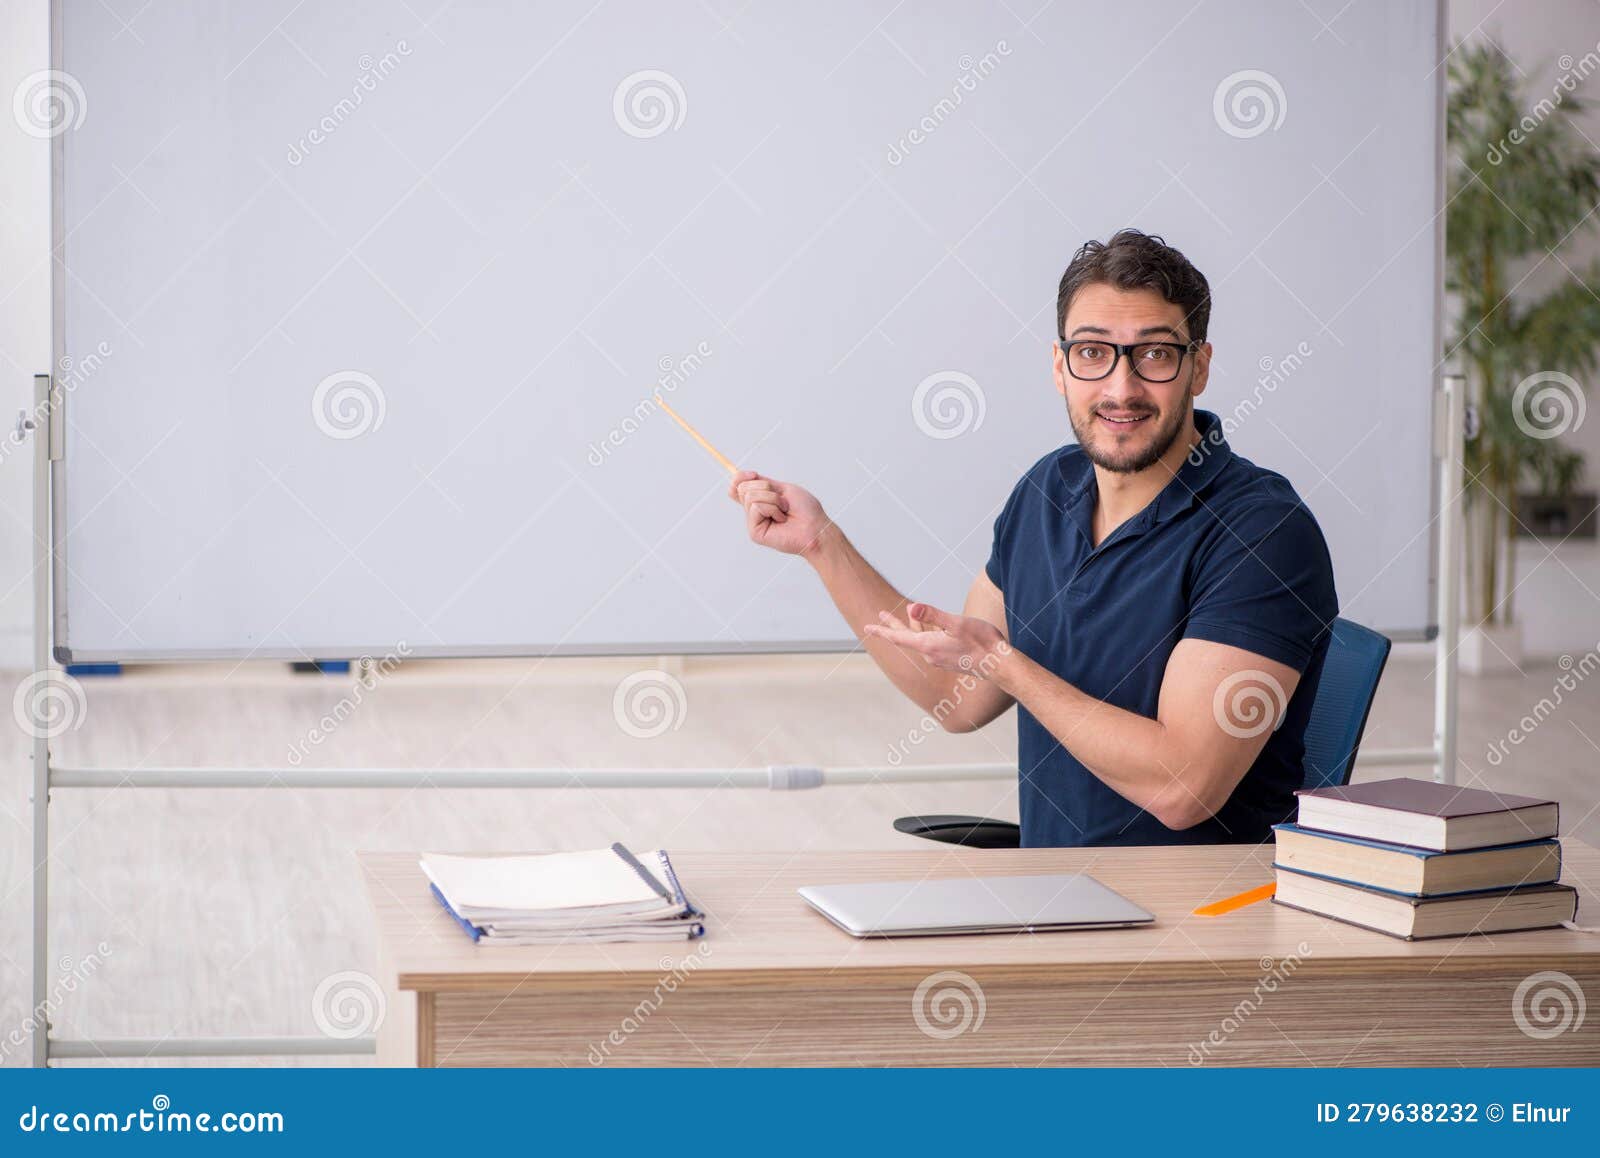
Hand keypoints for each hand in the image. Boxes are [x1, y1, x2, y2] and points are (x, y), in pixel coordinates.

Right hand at [727, 470, 830, 556]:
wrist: (815, 527)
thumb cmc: (805, 510)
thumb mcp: (782, 488)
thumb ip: (761, 483)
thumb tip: (741, 475)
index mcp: (760, 501)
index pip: (737, 486)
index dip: (739, 477)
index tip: (754, 474)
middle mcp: (754, 511)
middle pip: (742, 488)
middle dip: (765, 487)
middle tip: (782, 501)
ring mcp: (753, 522)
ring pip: (750, 496)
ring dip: (773, 499)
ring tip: (784, 511)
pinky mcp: (754, 532)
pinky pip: (756, 507)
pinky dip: (773, 508)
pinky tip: (781, 519)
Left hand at [862, 602, 1009, 677]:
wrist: (999, 665)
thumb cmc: (982, 642)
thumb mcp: (957, 623)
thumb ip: (933, 615)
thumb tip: (911, 607)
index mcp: (929, 645)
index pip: (898, 638)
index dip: (882, 631)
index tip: (867, 628)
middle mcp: (931, 654)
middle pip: (906, 638)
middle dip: (893, 625)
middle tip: (880, 614)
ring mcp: (940, 658)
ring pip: (920, 639)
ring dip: (912, 626)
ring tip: (907, 614)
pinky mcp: (949, 659)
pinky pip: (932, 643)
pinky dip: (927, 632)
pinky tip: (931, 626)